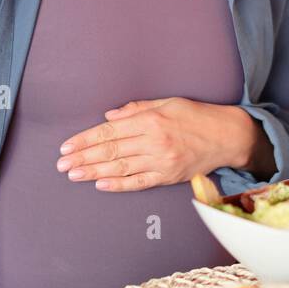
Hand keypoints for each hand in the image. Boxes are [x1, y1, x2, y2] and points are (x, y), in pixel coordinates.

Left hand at [56, 97, 272, 192]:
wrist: (226, 136)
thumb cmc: (195, 116)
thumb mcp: (167, 102)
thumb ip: (137, 109)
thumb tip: (109, 116)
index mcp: (151, 120)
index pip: (109, 131)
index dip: (85, 139)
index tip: (67, 147)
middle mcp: (154, 141)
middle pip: (111, 151)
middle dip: (83, 157)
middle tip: (62, 164)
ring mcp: (161, 161)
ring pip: (121, 168)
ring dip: (94, 172)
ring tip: (74, 175)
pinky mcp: (169, 176)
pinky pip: (139, 182)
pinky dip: (119, 185)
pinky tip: (101, 185)